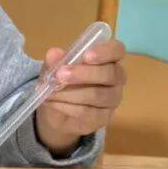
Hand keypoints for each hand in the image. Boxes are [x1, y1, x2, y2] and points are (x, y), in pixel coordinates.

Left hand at [34, 40, 126, 155]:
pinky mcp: (103, 117)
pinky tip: (53, 103)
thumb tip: (53, 54)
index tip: (86, 55)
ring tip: (50, 92)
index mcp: (108, 59)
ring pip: (97, 95)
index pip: (117, 50)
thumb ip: (55, 61)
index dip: (105, 52)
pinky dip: (67, 107)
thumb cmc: (64, 83)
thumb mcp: (54, 69)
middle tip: (60, 74)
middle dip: (83, 74)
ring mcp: (112, 99)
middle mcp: (116, 78)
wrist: (58, 113)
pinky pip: (88, 112)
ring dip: (70, 93)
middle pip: (110, 74)